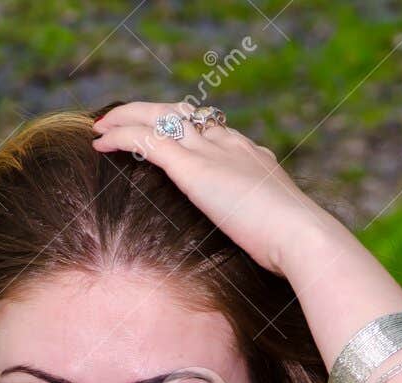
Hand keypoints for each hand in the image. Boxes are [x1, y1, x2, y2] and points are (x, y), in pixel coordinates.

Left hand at [91, 100, 328, 278]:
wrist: (301, 237)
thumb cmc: (292, 246)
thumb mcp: (272, 230)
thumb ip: (258, 229)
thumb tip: (257, 250)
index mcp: (250, 155)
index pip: (212, 127)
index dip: (183, 126)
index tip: (165, 133)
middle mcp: (229, 144)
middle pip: (182, 111)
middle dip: (149, 111)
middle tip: (122, 120)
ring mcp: (211, 152)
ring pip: (159, 116)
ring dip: (126, 117)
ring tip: (102, 126)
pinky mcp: (193, 167)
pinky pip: (146, 139)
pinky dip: (120, 136)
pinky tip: (100, 143)